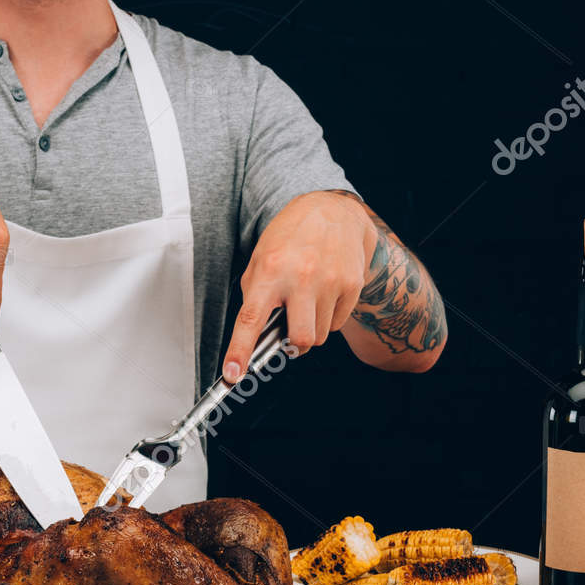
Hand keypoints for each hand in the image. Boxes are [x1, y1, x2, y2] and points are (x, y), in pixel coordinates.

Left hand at [223, 191, 375, 380]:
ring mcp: (330, 281)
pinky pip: (337, 323)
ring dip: (311, 329)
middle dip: (295, 345)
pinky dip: (328, 317)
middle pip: (301, 339)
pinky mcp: (351, 284)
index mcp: (270, 271)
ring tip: (308, 301)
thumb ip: (255, 297)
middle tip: (290, 331)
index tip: (232, 374)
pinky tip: (324, 293)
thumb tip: (255, 339)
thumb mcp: (261, 259)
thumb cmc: (290, 238)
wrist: (332, 211)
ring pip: (320, 335)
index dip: (240, 350)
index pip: (250, 319)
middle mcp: (301, 277)